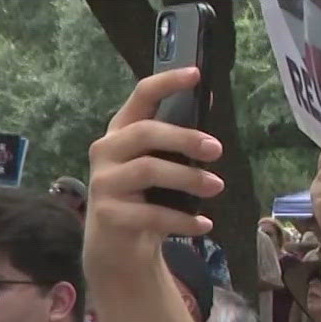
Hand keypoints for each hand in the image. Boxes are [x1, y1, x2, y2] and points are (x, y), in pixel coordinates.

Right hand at [83, 67, 221, 270]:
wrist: (116, 248)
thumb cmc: (143, 200)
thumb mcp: (159, 169)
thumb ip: (176, 150)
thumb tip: (212, 131)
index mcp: (121, 132)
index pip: (141, 97)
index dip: (167, 82)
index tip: (196, 73)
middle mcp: (106, 151)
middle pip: (146, 133)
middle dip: (184, 138)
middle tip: (217, 149)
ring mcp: (103, 183)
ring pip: (148, 170)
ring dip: (188, 178)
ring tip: (217, 186)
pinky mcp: (109, 214)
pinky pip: (152, 214)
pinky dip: (183, 220)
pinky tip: (205, 225)